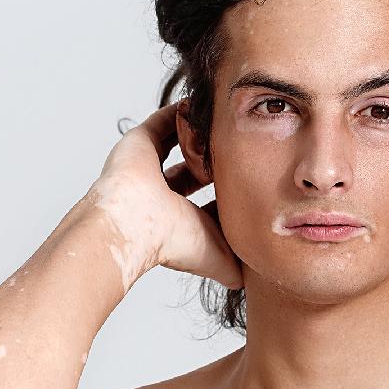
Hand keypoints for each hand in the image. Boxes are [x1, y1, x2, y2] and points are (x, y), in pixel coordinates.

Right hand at [86, 103, 242, 291]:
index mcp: (179, 216)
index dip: (231, 188)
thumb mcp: (217, 258)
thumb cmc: (173, 242)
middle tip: (244, 146)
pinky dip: (181, 113)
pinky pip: (163, 121)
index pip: (209, 198)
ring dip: (201, 135)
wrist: (134, 226)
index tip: (255, 177)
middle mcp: (163, 192)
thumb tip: (251, 281)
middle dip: (218, 159)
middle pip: (196, 169)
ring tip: (226, 124)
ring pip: (181, 145)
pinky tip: (203, 106)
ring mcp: (150, 167)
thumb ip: (235, 270)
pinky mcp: (139, 143)